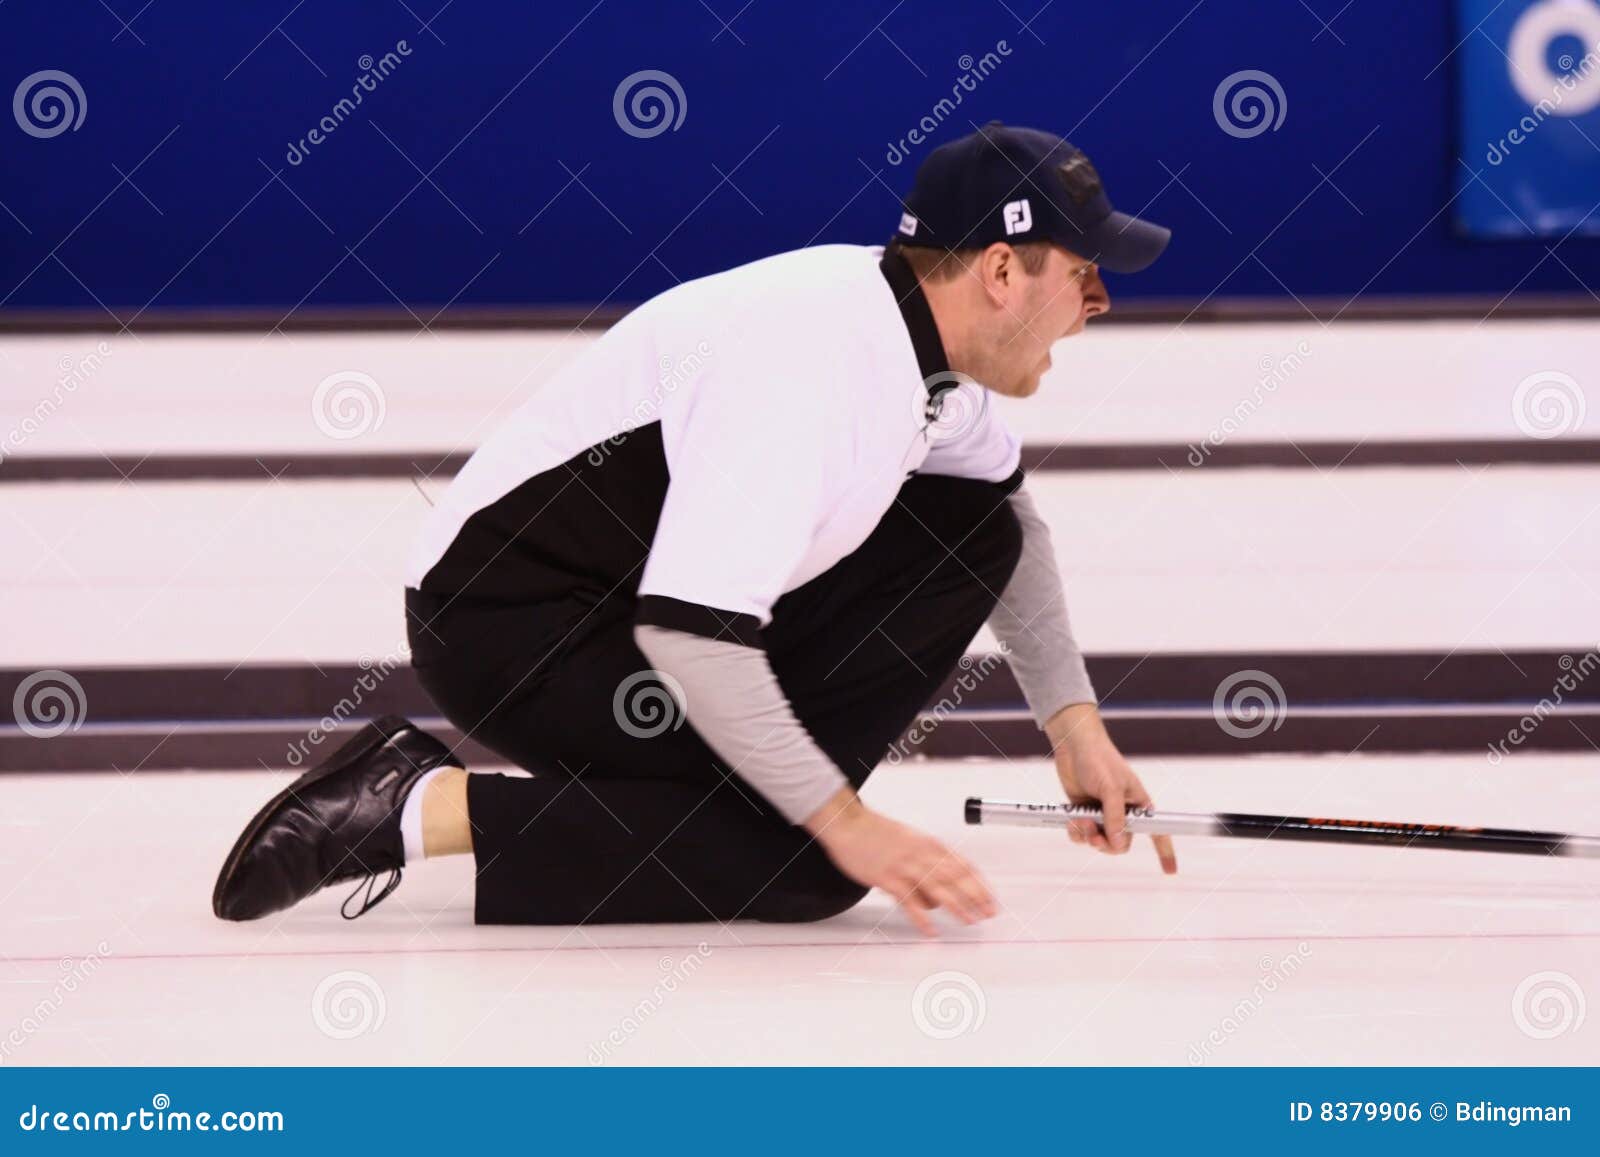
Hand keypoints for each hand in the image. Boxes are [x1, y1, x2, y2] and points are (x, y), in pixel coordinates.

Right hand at [805, 787, 996, 935]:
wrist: (847, 823)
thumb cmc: (875, 832)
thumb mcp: (908, 841)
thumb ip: (925, 862)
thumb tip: (936, 894)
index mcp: (929, 844)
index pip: (963, 865)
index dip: (980, 884)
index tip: (991, 898)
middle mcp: (922, 854)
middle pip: (956, 878)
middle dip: (976, 897)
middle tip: (989, 913)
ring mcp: (905, 866)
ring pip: (939, 889)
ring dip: (957, 907)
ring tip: (970, 921)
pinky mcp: (887, 878)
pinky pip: (909, 902)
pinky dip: (921, 918)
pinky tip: (931, 930)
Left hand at [1046, 703, 1177, 873]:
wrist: (1074, 746)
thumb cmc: (1099, 761)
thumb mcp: (1111, 789)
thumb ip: (1115, 817)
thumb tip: (1118, 843)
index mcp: (1139, 805)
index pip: (1157, 831)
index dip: (1165, 851)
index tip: (1170, 871)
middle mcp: (1123, 813)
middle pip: (1121, 843)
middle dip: (1107, 843)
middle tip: (1095, 836)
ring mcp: (1103, 814)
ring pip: (1100, 841)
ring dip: (1089, 836)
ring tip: (1080, 820)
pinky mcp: (1085, 814)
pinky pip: (1082, 835)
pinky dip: (1076, 831)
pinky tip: (1072, 820)